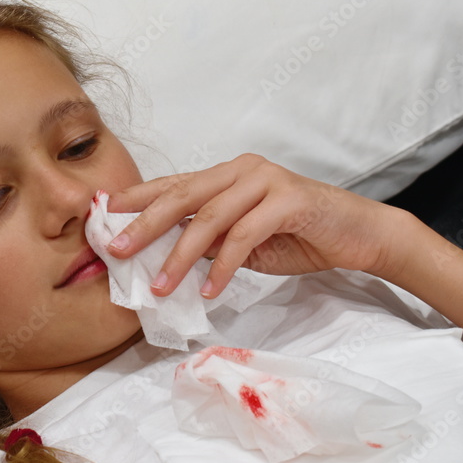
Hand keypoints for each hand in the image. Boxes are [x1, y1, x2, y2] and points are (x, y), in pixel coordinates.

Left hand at [105, 154, 405, 297]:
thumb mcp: (242, 238)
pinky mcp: (288, 201)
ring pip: (209, 217)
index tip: (104, 217)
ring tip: (161, 287)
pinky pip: (245, 236)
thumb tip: (163, 254)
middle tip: (116, 250)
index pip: (172, 185)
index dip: (137, 200)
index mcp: (226, 175)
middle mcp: (241, 171)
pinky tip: (211, 291)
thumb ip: (207, 238)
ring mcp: (265, 182)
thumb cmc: (298, 233)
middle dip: (144, 225)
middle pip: (181, 196)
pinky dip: (224, 267)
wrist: (358, 234)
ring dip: (181, 256)